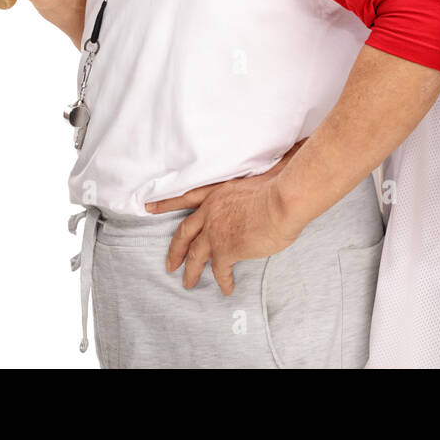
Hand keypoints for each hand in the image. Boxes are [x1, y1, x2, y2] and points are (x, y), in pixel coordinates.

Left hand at [144, 139, 306, 294]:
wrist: (283, 200)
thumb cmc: (282, 182)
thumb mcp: (265, 171)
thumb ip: (268, 170)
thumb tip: (290, 151)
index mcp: (218, 193)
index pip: (186, 197)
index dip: (166, 203)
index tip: (149, 207)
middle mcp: (211, 212)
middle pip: (185, 232)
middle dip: (175, 249)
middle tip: (169, 263)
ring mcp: (215, 232)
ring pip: (195, 255)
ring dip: (191, 271)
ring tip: (189, 282)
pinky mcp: (226, 249)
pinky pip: (219, 270)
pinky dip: (222, 281)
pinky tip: (226, 288)